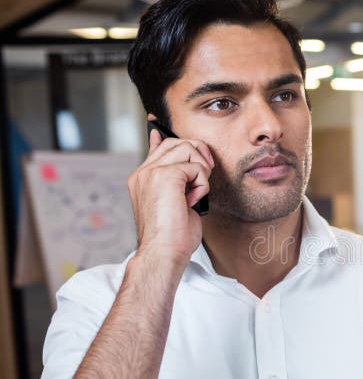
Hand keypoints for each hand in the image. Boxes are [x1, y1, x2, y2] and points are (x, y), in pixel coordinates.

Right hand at [127, 128, 214, 265]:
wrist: (164, 254)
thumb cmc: (173, 236)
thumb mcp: (177, 204)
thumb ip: (179, 183)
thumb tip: (191, 170)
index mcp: (142, 178)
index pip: (156, 147)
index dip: (162, 135)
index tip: (155, 124)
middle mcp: (143, 173)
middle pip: (177, 142)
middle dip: (198, 154)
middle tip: (204, 177)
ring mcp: (151, 173)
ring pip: (188, 149)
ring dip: (202, 171)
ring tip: (196, 193)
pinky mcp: (164, 177)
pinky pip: (196, 167)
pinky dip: (203, 184)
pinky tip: (193, 200)